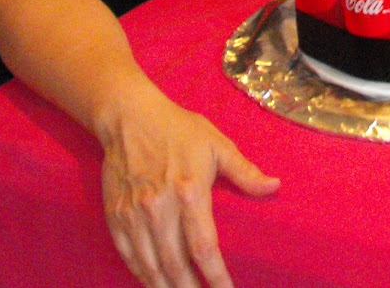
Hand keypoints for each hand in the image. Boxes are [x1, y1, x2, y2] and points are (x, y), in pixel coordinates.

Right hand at [96, 90, 279, 286]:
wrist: (129, 118)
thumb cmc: (179, 130)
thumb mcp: (218, 145)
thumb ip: (245, 172)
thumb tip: (274, 186)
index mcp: (190, 192)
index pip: (203, 247)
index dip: (215, 276)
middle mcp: (159, 209)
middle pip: (174, 265)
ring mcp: (133, 215)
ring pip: (149, 265)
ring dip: (164, 287)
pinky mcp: (115, 216)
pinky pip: (128, 255)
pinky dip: (141, 274)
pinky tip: (153, 283)